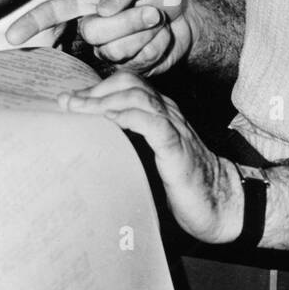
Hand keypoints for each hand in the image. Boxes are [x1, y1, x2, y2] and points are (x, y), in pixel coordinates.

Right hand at [6, 0, 191, 74]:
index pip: (53, 12)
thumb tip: (102, 9)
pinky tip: (162, 37)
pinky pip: (137, 62)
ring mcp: (108, 49)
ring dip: (146, 32)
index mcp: (88, 1)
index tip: (12, 37)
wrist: (188, 17)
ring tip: (158, 20)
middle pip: (93, 32)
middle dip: (129, 21)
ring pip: (116, 49)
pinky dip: (158, 45)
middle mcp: (92, 26)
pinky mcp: (126, 68)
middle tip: (154, 12)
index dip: (32, 22)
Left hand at [62, 71, 244, 242]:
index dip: (96, 88)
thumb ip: (127, 149)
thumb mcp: (148, 162)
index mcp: (160, 115)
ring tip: (78, 108)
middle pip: (129, 84)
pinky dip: (128, 117)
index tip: (70, 100)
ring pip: (138, 97)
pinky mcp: (178, 149)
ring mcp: (175, 129)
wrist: (221, 205)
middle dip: (94, 90)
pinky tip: (109, 120)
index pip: (126, 86)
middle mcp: (168, 115)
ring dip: (103, 100)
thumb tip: (88, 149)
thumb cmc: (184, 187)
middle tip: (67, 102)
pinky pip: (153, 124)